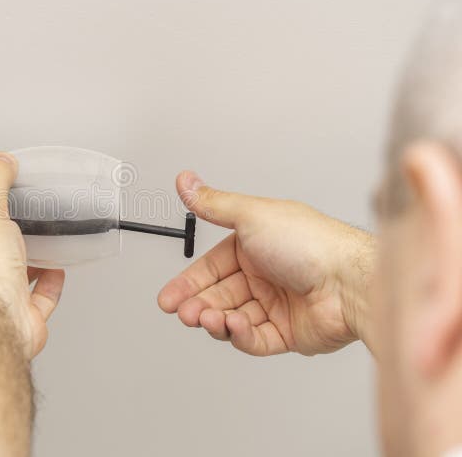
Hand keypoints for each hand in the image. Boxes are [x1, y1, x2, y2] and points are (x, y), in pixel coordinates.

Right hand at [158, 171, 374, 355]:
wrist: (351, 282)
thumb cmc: (311, 244)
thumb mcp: (250, 215)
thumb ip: (212, 204)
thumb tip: (186, 181)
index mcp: (255, 246)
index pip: (211, 267)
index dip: (188, 282)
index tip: (169, 298)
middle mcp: (265, 274)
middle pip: (219, 295)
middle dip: (198, 305)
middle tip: (184, 312)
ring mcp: (277, 305)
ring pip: (233, 318)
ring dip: (216, 319)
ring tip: (209, 318)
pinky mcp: (289, 332)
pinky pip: (255, 339)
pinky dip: (241, 335)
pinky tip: (234, 325)